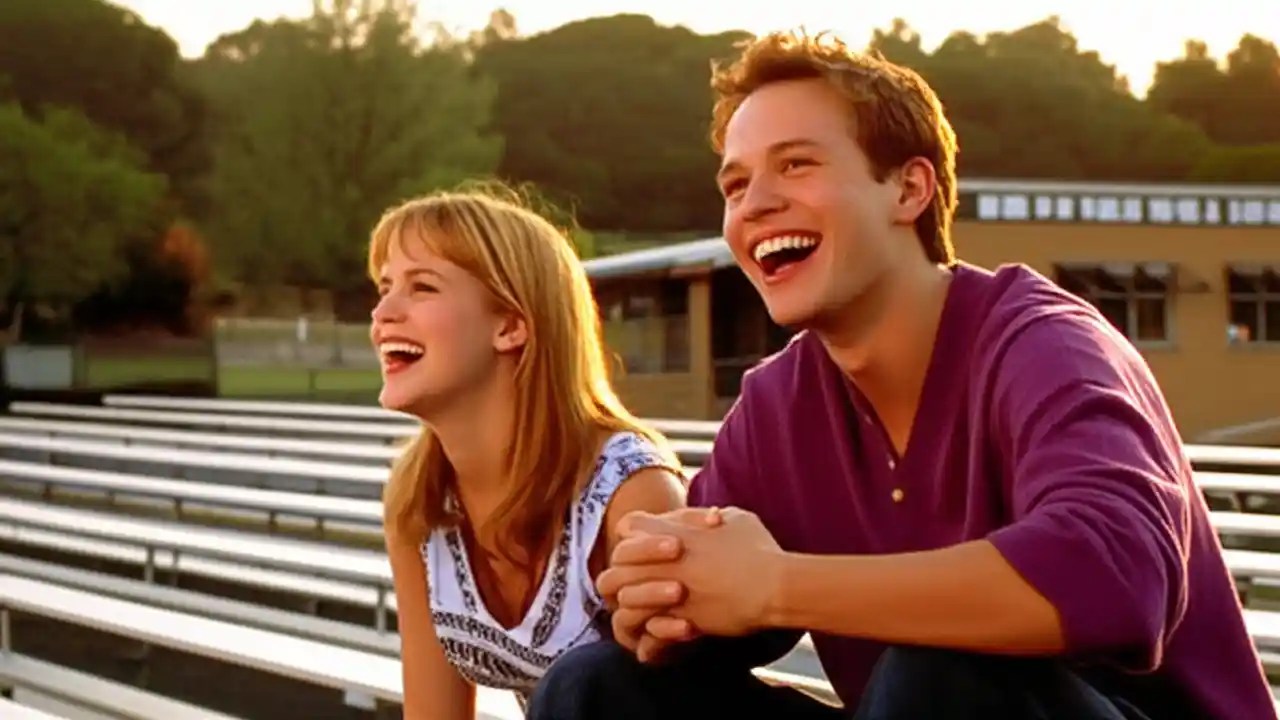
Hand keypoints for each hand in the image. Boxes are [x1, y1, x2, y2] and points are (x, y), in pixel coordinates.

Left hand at [599, 507, 784, 638]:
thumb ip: (708, 518)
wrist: (773, 587)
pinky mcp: (677, 618)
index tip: (647, 545)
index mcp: (674, 531)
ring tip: (648, 605)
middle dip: (622, 570)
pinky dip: (648, 626)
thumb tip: (704, 517)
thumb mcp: (735, 518)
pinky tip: (663, 624)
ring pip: (622, 596)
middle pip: (616, 562)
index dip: (633, 536)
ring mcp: (667, 590)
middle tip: (639, 580)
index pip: (628, 526)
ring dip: (632, 600)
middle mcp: (663, 559)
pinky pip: (644, 624)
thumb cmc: (759, 550)